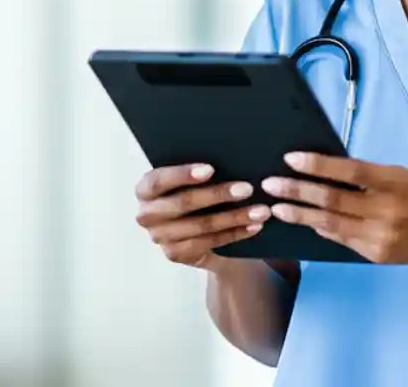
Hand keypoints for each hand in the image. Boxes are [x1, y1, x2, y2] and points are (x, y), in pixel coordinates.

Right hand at [134, 164, 271, 270]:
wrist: (194, 230)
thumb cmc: (194, 192)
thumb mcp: (190, 180)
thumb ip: (199, 171)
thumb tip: (230, 153)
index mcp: (145, 189)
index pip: (159, 180)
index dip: (183, 174)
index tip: (211, 169)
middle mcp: (146, 214)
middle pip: (183, 203)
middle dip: (218, 195)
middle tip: (248, 188)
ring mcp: (160, 237)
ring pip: (201, 226)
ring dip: (234, 217)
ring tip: (261, 210)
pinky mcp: (175, 254)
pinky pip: (209, 243)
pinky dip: (234, 233)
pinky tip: (254, 226)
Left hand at [261, 152, 407, 264]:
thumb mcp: (399, 175)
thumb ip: (366, 175)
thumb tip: (323, 172)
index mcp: (393, 183)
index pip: (349, 171)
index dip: (317, 165)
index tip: (290, 158)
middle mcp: (385, 211)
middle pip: (333, 199)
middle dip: (297, 191)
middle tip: (270, 184)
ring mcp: (379, 236)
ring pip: (330, 223)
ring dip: (300, 214)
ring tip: (277, 207)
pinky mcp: (374, 254)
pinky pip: (340, 239)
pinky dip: (321, 227)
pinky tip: (304, 220)